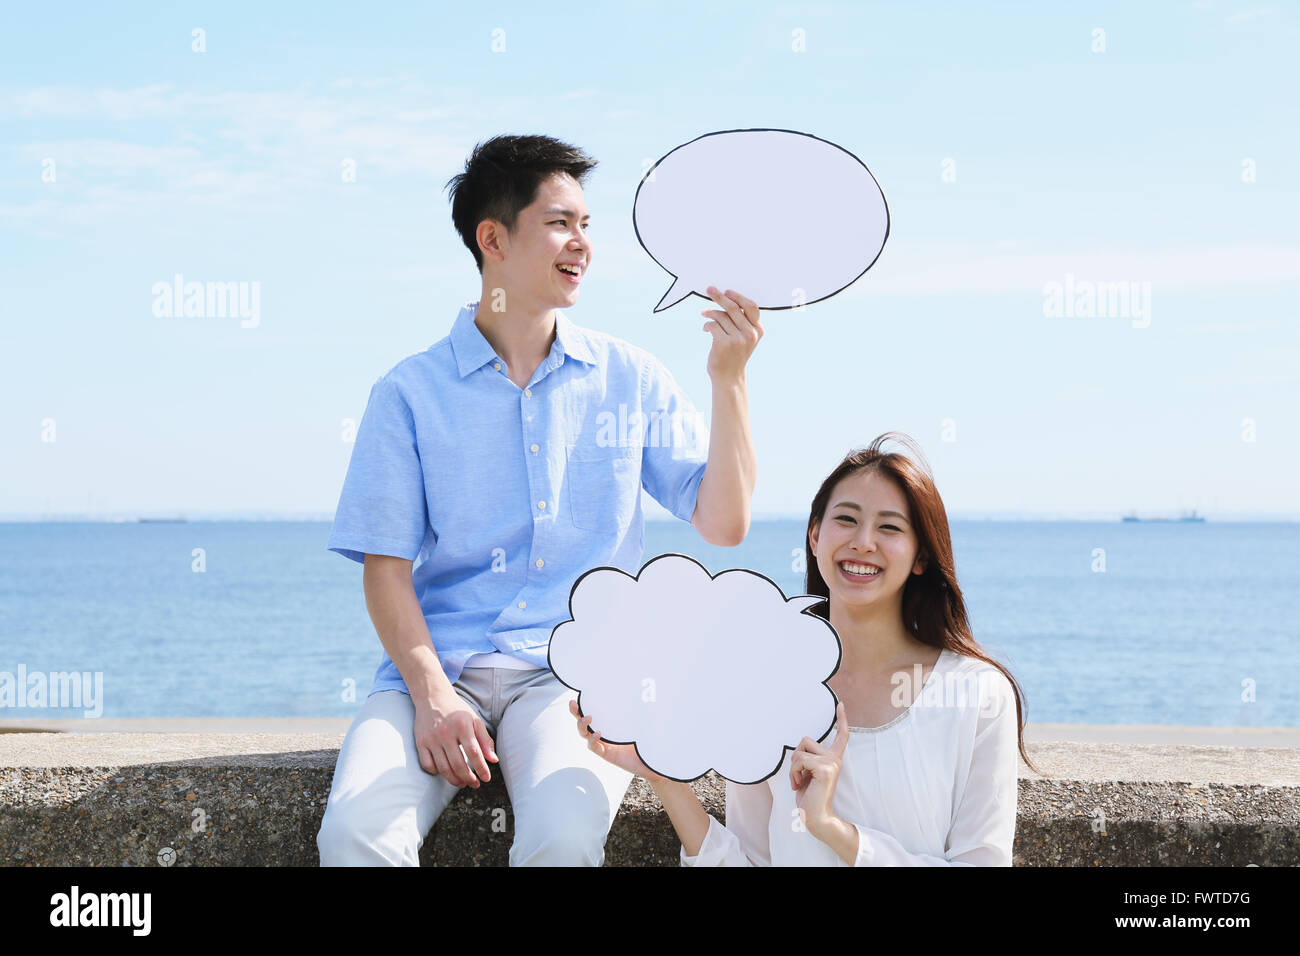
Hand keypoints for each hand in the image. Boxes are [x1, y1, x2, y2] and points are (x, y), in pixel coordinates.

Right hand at [414, 688, 497, 788]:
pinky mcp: (420, 742)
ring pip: (443, 768)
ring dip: (454, 779)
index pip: (474, 753)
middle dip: (468, 778)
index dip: (481, 768)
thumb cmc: (456, 710)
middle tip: (475, 784)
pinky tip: (444, 772)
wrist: (432, 697)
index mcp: (462, 725)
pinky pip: (427, 764)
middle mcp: (446, 733)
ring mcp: (431, 739)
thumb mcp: (474, 720)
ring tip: (462, 782)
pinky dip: (436, 772)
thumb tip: (493, 760)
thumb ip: (485, 740)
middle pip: (458, 764)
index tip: (486, 778)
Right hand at [568, 699, 666, 781]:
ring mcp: (604, 744)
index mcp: (609, 725)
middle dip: (576, 713)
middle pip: (583, 723)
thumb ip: (639, 709)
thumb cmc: (646, 741)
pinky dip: (593, 740)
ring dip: (582, 726)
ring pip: (585, 735)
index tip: (578, 695)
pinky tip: (598, 734)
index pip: (593, 713)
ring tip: (587, 718)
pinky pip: (594, 748)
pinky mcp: (607, 755)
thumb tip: (642, 690)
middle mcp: (604, 734)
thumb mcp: (641, 722)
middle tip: (573, 704)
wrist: (652, 762)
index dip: (583, 705)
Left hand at [700, 286, 762, 383]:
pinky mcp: (724, 343)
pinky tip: (705, 329)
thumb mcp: (745, 338)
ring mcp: (738, 339)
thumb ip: (741, 321)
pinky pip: (712, 325)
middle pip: (733, 308)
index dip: (738, 297)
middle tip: (709, 289)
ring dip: (710, 314)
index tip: (727, 292)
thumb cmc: (734, 355)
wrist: (729, 377)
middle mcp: (750, 334)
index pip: (751, 306)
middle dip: (719, 297)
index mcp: (758, 330)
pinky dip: (707, 325)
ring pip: (720, 316)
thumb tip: (725, 299)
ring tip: (705, 316)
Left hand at [790, 701, 848, 836]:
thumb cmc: (809, 796)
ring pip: (799, 751)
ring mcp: (831, 763)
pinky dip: (793, 773)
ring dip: (793, 767)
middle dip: (795, 756)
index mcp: (833, 758)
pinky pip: (798, 760)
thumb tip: (798, 749)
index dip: (841, 719)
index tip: (841, 704)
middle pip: (805, 739)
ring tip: (800, 781)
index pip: (840, 735)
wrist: (815, 817)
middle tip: (799, 775)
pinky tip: (799, 785)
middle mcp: (834, 758)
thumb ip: (808, 759)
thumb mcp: (808, 773)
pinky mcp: (824, 769)